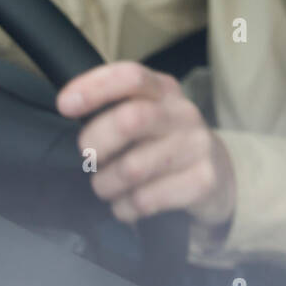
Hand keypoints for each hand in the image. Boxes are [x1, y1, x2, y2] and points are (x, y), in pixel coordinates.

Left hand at [56, 62, 235, 227]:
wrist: (219, 174)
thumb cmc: (165, 141)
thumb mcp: (147, 114)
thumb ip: (115, 108)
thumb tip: (69, 110)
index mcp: (163, 89)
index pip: (129, 76)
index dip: (94, 88)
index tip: (65, 104)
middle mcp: (183, 113)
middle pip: (129, 120)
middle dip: (95, 143)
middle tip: (88, 158)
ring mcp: (196, 146)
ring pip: (133, 168)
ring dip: (106, 184)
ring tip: (106, 187)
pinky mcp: (203, 181)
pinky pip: (147, 199)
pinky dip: (125, 208)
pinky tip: (127, 205)